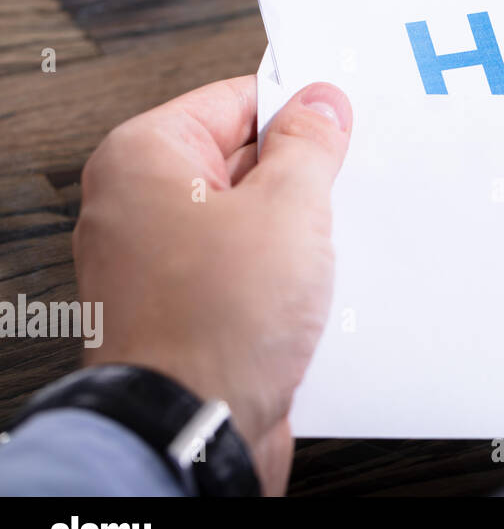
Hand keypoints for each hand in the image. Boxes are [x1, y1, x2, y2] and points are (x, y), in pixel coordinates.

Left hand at [72, 75, 351, 493]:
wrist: (193, 429)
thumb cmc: (215, 323)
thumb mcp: (288, 208)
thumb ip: (309, 145)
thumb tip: (319, 104)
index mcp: (143, 159)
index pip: (234, 99)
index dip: (296, 108)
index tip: (342, 119)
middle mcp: (136, 205)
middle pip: (238, 159)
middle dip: (299, 174)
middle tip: (342, 186)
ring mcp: (155, 261)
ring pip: (245, 218)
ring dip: (294, 228)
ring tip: (323, 246)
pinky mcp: (181, 308)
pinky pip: (240, 267)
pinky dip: (279, 271)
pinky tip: (312, 287)